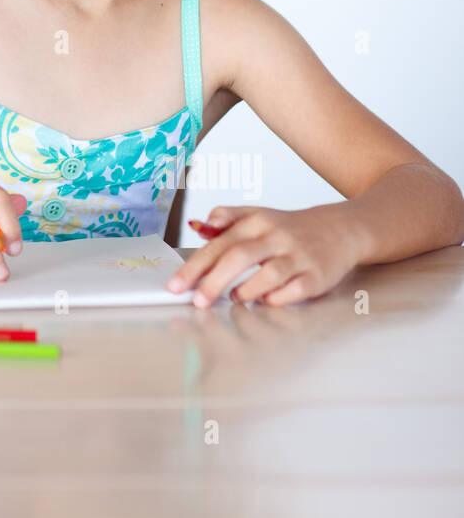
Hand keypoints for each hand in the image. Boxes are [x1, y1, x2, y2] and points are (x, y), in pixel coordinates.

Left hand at [165, 203, 364, 307]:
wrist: (341, 229)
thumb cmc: (290, 228)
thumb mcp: (258, 216)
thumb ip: (227, 220)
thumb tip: (197, 226)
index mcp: (257, 221)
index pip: (219, 243)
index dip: (196, 265)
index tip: (176, 284)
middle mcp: (277, 236)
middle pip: (239, 256)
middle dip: (213, 281)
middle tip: (197, 300)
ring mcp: (299, 256)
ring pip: (267, 274)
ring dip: (245, 290)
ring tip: (233, 298)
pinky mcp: (317, 276)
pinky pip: (293, 291)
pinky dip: (275, 299)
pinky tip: (264, 301)